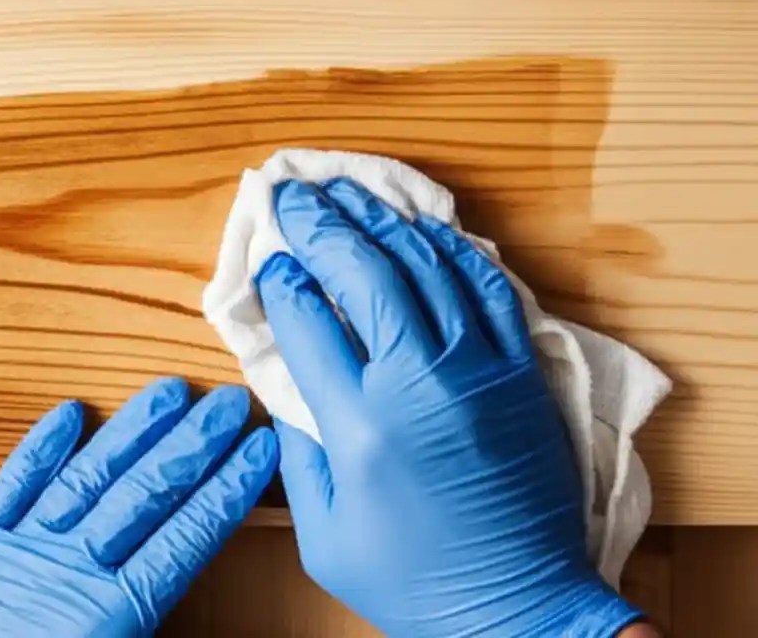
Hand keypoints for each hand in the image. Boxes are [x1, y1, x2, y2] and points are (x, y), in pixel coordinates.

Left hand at [0, 378, 277, 637]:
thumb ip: (156, 626)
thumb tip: (194, 573)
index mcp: (116, 612)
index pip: (188, 537)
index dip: (227, 489)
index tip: (259, 449)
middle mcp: (76, 568)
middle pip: (147, 493)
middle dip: (194, 445)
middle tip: (230, 402)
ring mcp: (27, 549)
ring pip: (90, 475)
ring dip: (133, 431)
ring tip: (170, 391)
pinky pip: (13, 485)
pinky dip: (41, 447)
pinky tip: (70, 412)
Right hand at [255, 178, 641, 636]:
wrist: (520, 607)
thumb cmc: (415, 581)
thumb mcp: (324, 536)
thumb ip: (297, 454)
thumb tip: (288, 387)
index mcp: (361, 425)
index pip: (308, 321)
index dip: (282, 281)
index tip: (269, 263)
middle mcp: (419, 381)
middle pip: (363, 270)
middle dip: (320, 223)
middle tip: (291, 194)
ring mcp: (477, 368)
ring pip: (426, 264)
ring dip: (380, 219)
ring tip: (346, 192)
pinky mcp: (518, 372)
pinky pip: (487, 287)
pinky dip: (452, 249)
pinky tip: (422, 229)